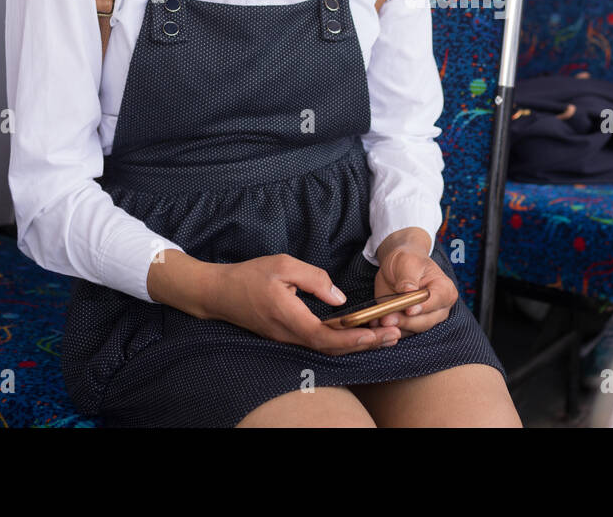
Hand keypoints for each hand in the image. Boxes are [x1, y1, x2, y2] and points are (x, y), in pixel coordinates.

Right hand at [205, 254, 401, 355]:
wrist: (218, 293)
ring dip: (355, 343)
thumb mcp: (283, 265)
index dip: (352, 338)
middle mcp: (289, 334)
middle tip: (394, 337)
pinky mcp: (287, 335)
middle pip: (331, 347)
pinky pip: (318, 342)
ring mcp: (287, 338)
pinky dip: (341, 339)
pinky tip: (357, 332)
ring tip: (384, 336)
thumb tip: (340, 298)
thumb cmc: (249, 276)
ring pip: (326, 347)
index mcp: (289, 317)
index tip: (375, 334)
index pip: (325, 336)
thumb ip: (314, 279)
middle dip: (364, 344)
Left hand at [370, 245, 457, 337]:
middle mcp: (439, 309)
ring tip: (378, 320)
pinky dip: (388, 330)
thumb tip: (409, 292)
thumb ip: (408, 279)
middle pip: (424, 321)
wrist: (399, 266)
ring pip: (411, 330)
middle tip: (386, 319)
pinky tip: (376, 322)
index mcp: (445, 290)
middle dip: (405, 321)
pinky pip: (400, 332)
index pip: (436, 302)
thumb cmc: (407, 261)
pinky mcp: (410, 326)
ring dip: (394, 328)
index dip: (422, 308)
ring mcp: (425, 319)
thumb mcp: (407, 263)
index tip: (408, 310)